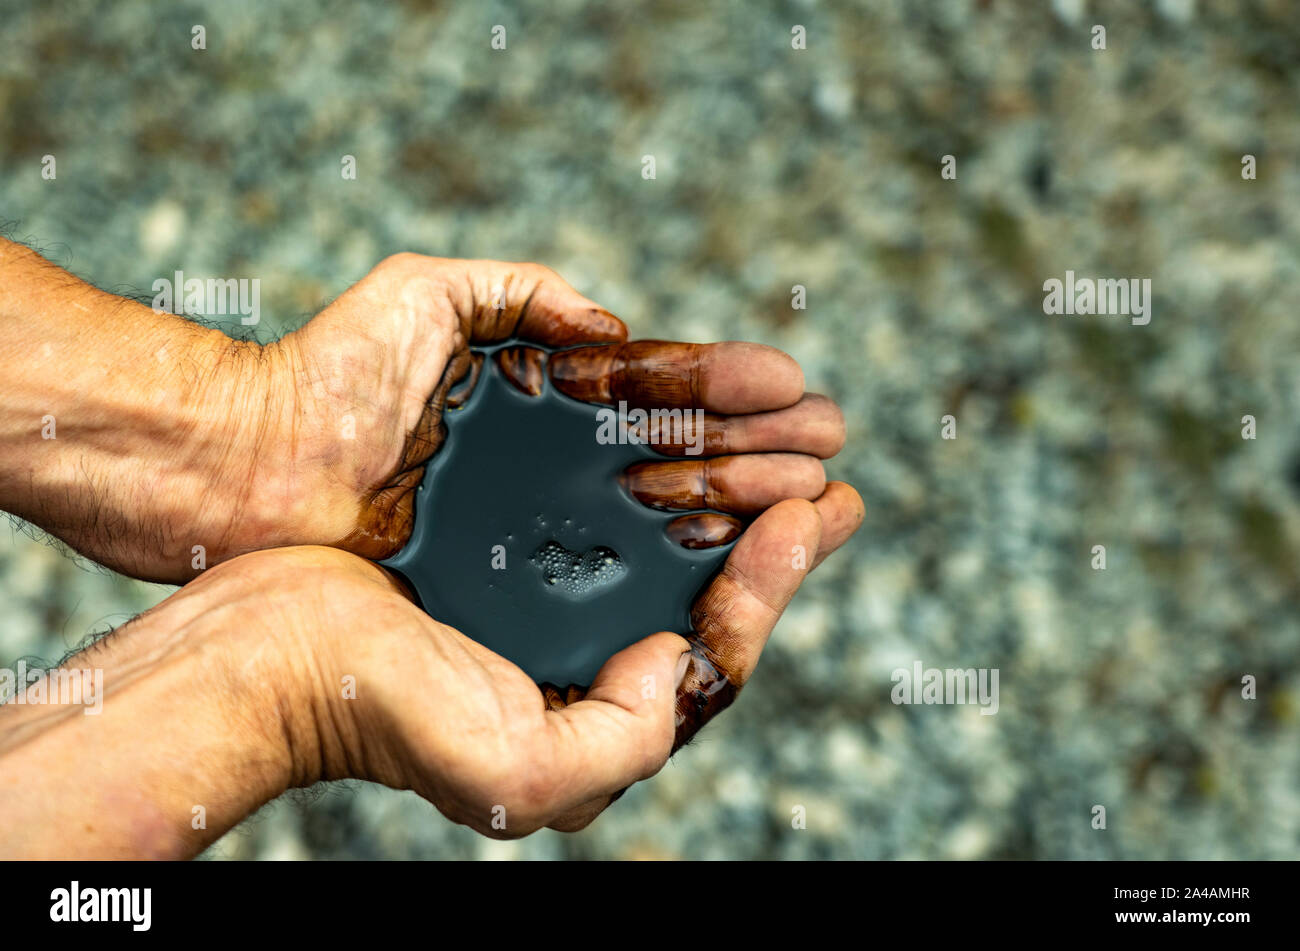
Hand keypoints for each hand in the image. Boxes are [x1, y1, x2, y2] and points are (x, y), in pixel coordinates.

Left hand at [0, 245, 845, 581]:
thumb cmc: (328, 378)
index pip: (657, 394)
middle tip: (830, 440)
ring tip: (818, 487)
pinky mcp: (522, 585)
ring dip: (751, 496)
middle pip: (682, 455)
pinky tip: (754, 540)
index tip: (790, 384)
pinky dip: (696, 552)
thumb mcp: (427, 296)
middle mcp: (551, 474)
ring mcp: (540, 531)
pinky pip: (625, 566)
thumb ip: (522, 292)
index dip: (726, 388)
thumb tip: (614, 328)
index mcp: (539, 407)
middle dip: (763, 446)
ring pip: (670, 512)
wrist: (252, 467)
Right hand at [0, 483, 859, 855]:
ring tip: (788, 414)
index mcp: (597, 693)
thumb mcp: (525, 773)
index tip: (824, 513)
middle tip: (833, 454)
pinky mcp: (497, 507)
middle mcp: (576, 630)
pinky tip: (680, 403)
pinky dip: (640, 425)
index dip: (778, 580)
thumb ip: (628, 739)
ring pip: (656, 509)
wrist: (264, 647)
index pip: (715, 643)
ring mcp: (538, 567)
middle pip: (699, 570)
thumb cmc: (381, 710)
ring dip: (723, 458)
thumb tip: (685, 657)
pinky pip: (586, 462)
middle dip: (772, 511)